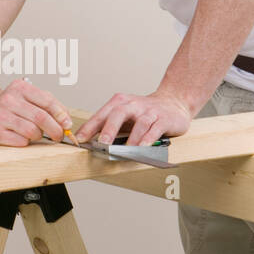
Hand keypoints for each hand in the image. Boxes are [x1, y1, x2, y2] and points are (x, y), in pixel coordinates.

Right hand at [0, 78, 73, 146]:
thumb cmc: (12, 107)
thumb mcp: (29, 98)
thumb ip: (50, 105)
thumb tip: (66, 120)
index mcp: (20, 88)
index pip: (47, 101)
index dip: (61, 115)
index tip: (67, 124)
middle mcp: (8, 100)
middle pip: (41, 118)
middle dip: (55, 129)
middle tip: (58, 136)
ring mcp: (0, 116)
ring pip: (32, 131)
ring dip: (39, 136)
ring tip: (36, 134)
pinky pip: (21, 142)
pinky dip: (27, 142)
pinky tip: (22, 137)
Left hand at [76, 91, 191, 147]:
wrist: (172, 102)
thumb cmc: (143, 112)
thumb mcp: (123, 115)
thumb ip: (108, 125)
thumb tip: (87, 141)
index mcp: (120, 102)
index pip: (102, 114)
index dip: (90, 126)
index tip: (80, 139)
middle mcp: (134, 104)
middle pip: (119, 113)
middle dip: (109, 129)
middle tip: (102, 144)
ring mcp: (150, 111)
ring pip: (140, 123)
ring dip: (132, 138)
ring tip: (125, 151)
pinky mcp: (164, 119)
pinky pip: (156, 129)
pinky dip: (149, 139)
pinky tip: (143, 147)